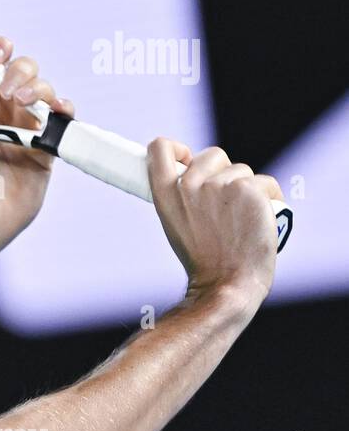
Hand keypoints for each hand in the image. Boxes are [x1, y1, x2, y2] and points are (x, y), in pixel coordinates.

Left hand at [0, 36, 74, 261]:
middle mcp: (2, 111)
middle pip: (22, 70)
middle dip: (20, 69)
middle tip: (9, 92)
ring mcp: (26, 128)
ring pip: (44, 89)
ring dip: (39, 88)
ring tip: (24, 104)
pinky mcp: (46, 148)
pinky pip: (63, 119)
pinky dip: (64, 108)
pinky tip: (55, 113)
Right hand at [147, 138, 283, 305]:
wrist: (226, 282)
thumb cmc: (203, 258)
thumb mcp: (176, 223)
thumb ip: (181, 195)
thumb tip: (194, 174)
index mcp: (164, 193)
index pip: (161, 148)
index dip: (177, 148)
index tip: (188, 161)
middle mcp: (188, 184)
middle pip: (213, 155)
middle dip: (224, 172)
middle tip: (226, 204)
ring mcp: (218, 185)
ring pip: (242, 170)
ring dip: (247, 189)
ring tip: (243, 218)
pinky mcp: (248, 189)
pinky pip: (265, 182)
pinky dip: (269, 198)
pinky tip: (263, 217)